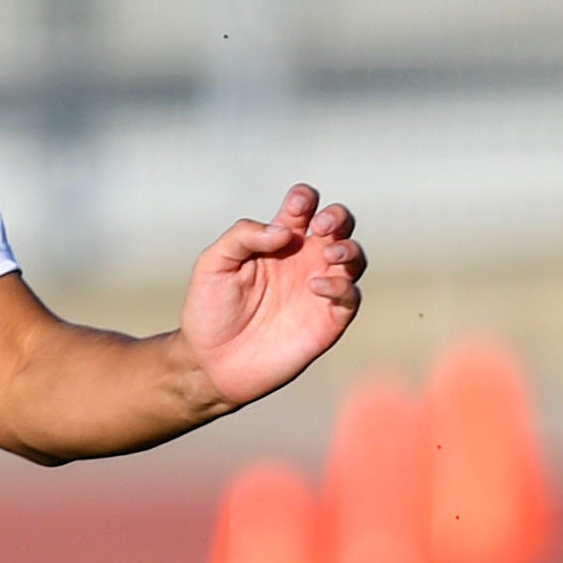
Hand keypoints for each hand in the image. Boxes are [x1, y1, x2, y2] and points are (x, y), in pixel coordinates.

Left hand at [176, 187, 364, 409]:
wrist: (212, 363)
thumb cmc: (208, 310)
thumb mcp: (213, 263)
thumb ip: (244, 236)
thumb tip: (284, 232)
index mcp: (276, 241)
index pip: (304, 206)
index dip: (305, 199)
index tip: (296, 208)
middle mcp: (302, 261)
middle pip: (338, 225)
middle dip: (337, 217)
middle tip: (320, 227)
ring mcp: (317, 291)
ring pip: (353, 257)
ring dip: (349, 248)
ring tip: (330, 254)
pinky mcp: (327, 321)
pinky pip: (351, 297)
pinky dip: (342, 287)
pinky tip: (316, 287)